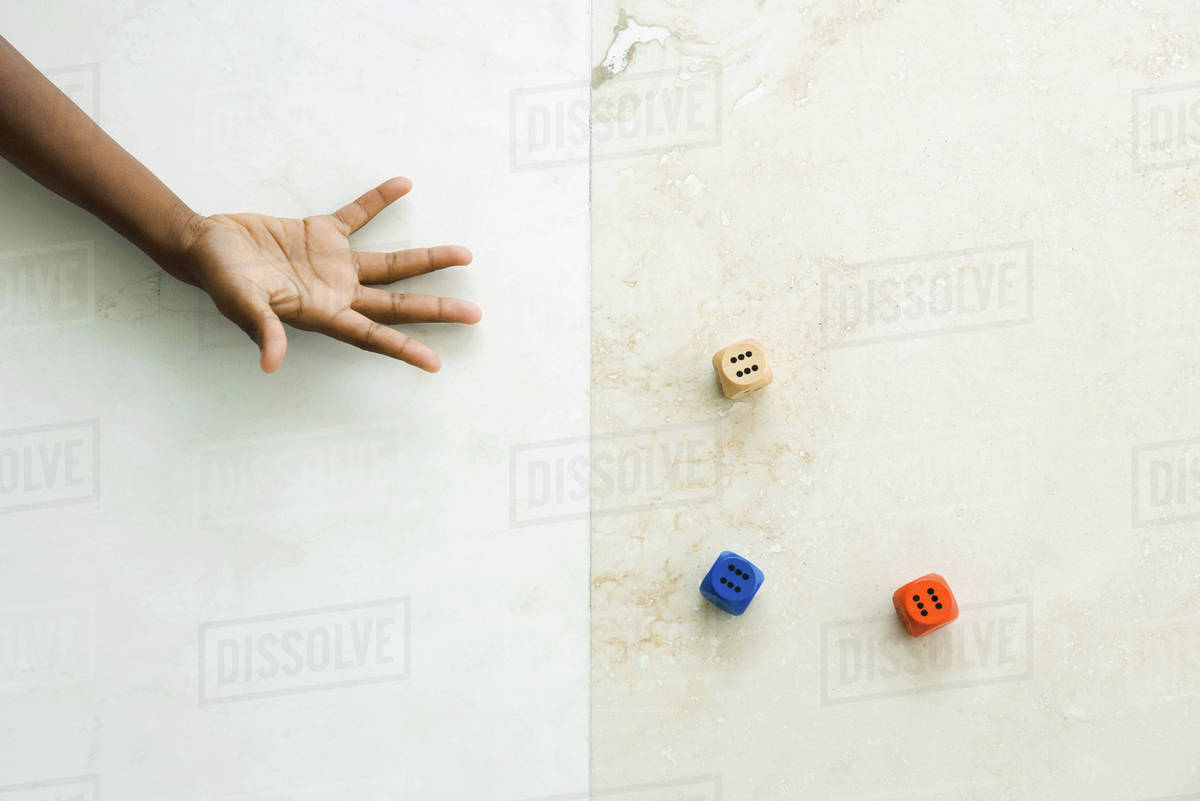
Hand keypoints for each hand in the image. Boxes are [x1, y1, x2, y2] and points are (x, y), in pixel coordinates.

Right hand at [174, 177, 479, 372]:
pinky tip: (403, 184)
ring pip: (391, 263)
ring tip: (464, 254)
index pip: (371, 336)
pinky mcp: (321, 234)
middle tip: (475, 314)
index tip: (435, 362)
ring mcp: (332, 264)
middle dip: (434, 309)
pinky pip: (359, 215)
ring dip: (426, 259)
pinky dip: (378, 200)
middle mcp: (336, 292)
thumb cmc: (219, 277)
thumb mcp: (239, 302)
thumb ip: (261, 328)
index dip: (402, 349)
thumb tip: (272, 363)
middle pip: (396, 303)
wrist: (203, 243)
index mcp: (322, 313)